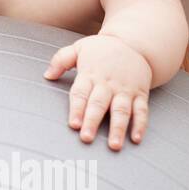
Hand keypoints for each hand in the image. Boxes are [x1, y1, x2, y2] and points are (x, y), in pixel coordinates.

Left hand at [43, 34, 152, 149]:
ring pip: (121, 111)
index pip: (81, 93)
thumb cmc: (102, 50)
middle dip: (92, 121)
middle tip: (87, 138)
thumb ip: (61, 60)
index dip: (77, 109)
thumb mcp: (79, 48)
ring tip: (114, 145)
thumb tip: (47, 75)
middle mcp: (108, 84)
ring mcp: (125, 90)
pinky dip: (140, 125)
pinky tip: (135, 139)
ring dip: (118, 128)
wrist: (135, 44)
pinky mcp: (140, 94)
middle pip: (99, 105)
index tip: (73, 124)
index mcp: (90, 74)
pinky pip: (141, 111)